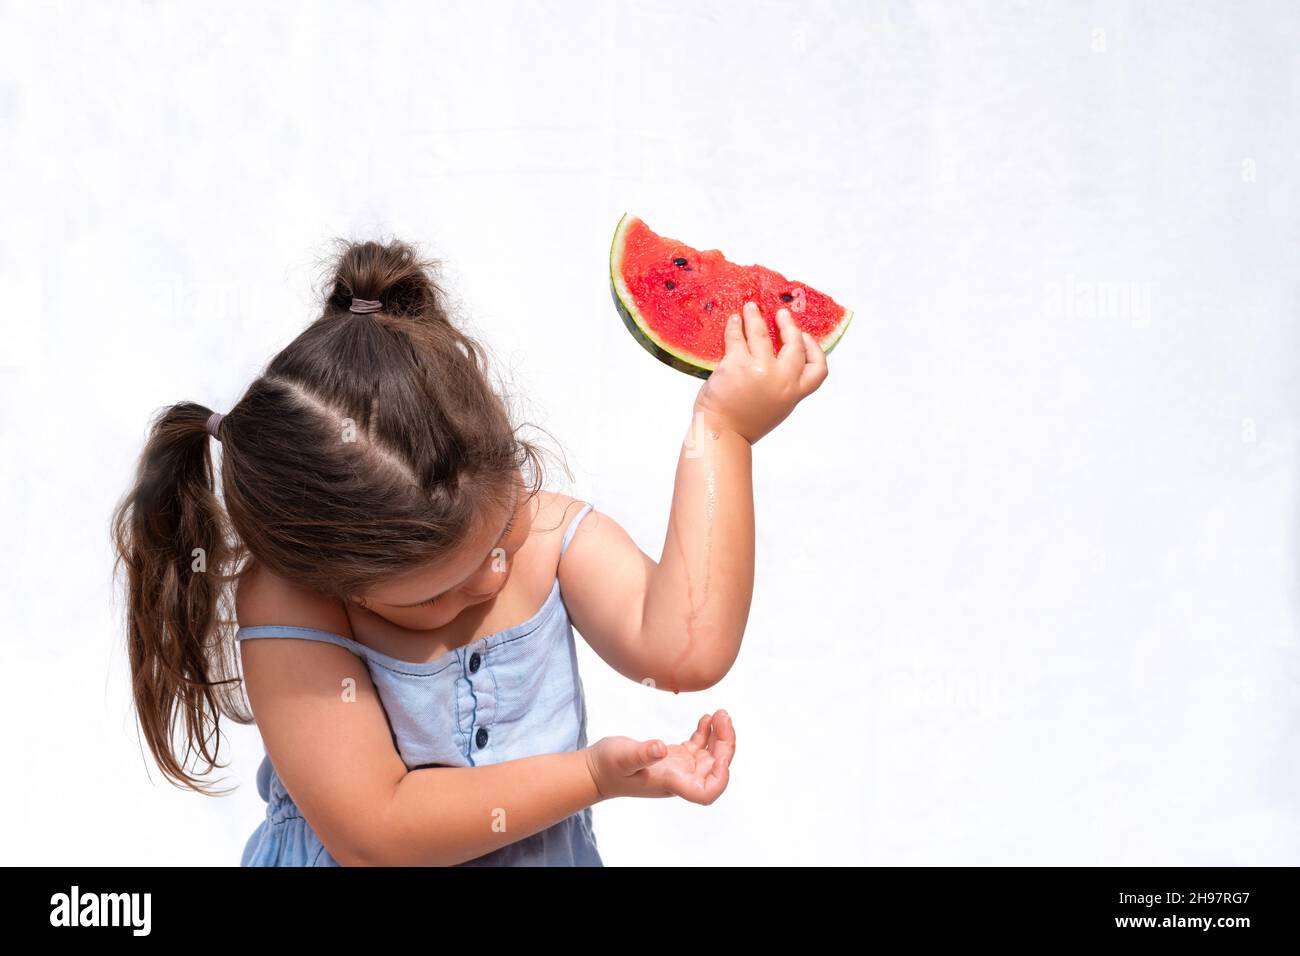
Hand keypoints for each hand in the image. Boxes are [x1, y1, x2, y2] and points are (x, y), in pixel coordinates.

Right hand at [584, 710, 735, 804]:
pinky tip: (706, 718)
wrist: (596, 770)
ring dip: (720, 736)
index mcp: (672, 782)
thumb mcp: (623, 756)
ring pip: (711, 756)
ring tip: (720, 713)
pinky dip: (707, 733)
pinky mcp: (674, 758)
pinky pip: (699, 747)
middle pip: (716, 768)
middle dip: (725, 743)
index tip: (719, 753)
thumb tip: (660, 748)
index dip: (720, 776)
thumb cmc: (608, 767)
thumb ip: (642, 753)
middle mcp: (680, 778)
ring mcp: (679, 768)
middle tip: (723, 715)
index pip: (706, 793)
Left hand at [692, 300, 829, 443]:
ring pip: (762, 333)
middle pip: (794, 345)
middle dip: (789, 326)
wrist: (721, 434)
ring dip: (756, 317)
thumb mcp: (774, 408)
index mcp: (793, 394)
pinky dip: (735, 325)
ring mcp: (760, 370)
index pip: (818, 370)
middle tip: (781, 314)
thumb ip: (780, 387)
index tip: (806, 337)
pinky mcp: (737, 364)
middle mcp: (781, 380)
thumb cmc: (743, 424)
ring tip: (751, 307)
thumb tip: (777, 363)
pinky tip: (734, 320)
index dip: (815, 350)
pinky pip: (737, 337)